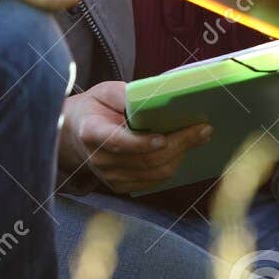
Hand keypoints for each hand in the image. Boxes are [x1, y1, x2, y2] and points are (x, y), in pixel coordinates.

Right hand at [58, 81, 212, 193]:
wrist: (75, 134)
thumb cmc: (95, 108)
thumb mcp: (104, 92)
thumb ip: (125, 95)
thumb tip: (153, 99)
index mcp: (92, 133)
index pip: (117, 142)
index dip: (140, 143)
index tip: (164, 137)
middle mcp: (99, 160)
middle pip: (144, 159)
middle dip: (178, 144)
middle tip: (203, 130)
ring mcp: (110, 177)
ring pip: (154, 173)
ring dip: (180, 155)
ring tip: (199, 137)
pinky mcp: (120, 186)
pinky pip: (153, 181)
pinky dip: (172, 165)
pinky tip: (184, 150)